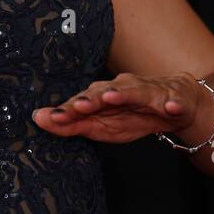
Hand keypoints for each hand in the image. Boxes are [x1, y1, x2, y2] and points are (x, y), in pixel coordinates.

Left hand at [31, 71, 211, 143]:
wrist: (176, 104)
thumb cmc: (133, 114)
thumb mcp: (101, 125)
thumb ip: (71, 123)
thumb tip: (37, 118)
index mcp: (103, 95)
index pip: (82, 102)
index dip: (67, 110)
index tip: (50, 118)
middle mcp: (123, 88)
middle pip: (104, 92)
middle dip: (91, 99)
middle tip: (78, 106)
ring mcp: (149, 92)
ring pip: (136, 92)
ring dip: (124, 94)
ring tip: (111, 97)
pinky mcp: (174, 98)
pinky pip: (174, 102)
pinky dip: (173, 104)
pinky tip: (170, 108)